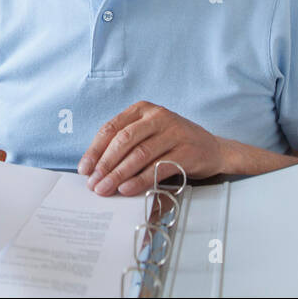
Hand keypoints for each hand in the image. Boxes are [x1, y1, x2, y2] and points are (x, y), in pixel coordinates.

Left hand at [77, 101, 225, 196]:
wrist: (213, 149)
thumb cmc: (173, 142)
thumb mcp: (148, 133)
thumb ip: (126, 144)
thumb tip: (95, 168)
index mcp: (143, 109)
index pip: (112, 128)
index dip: (95, 150)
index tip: (85, 169)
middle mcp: (158, 116)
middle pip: (124, 140)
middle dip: (105, 164)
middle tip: (94, 183)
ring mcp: (174, 132)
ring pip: (140, 154)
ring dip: (119, 174)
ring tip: (106, 189)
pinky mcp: (186, 151)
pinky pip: (158, 167)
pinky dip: (141, 180)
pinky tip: (128, 189)